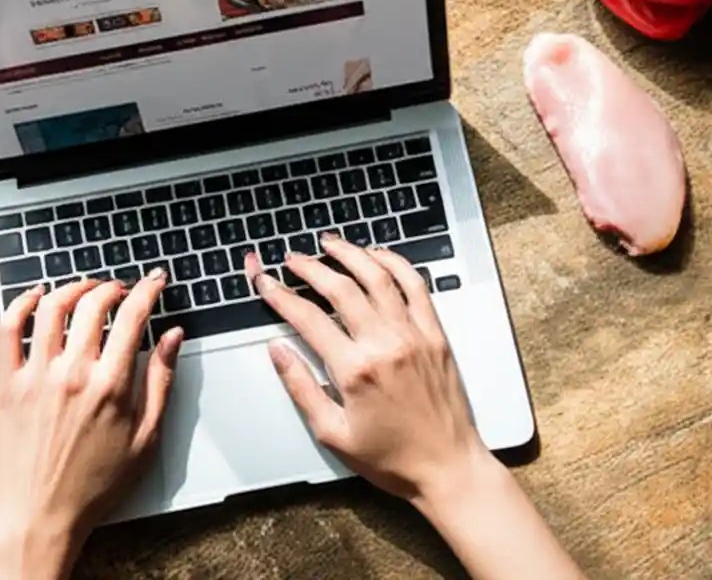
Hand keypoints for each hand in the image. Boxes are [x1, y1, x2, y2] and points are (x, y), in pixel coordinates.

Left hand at [0, 270, 182, 579]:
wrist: (41, 515)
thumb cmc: (95, 485)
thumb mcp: (146, 439)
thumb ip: (161, 381)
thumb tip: (173, 337)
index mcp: (110, 387)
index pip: (133, 317)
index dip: (148, 290)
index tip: (154, 281)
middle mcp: (72, 374)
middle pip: (94, 303)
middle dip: (114, 286)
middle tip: (122, 289)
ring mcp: (35, 376)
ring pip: (52, 307)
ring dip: (73, 287)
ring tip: (86, 289)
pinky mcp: (7, 383)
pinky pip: (8, 328)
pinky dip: (22, 302)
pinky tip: (37, 297)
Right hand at [252, 235, 586, 578]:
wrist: (448, 467)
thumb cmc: (392, 458)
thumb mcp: (332, 433)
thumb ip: (301, 387)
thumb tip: (277, 350)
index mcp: (354, 370)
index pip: (306, 318)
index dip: (279, 294)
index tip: (263, 280)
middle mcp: (384, 344)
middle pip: (339, 288)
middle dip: (309, 267)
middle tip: (292, 258)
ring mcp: (413, 335)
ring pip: (377, 276)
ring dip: (350, 254)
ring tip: (329, 243)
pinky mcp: (435, 335)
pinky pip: (415, 286)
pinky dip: (395, 264)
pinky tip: (377, 255)